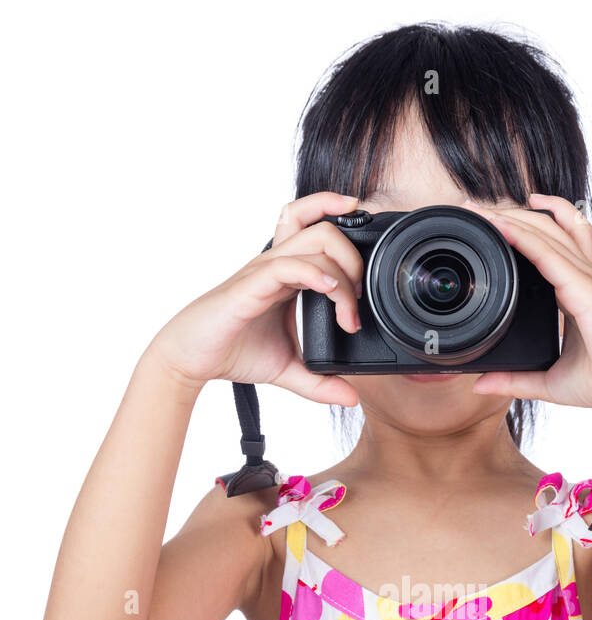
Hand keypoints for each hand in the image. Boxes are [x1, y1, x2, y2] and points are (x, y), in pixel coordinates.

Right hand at [145, 191, 363, 404]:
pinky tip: (329, 292)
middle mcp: (277, 265)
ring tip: (347, 310)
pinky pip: (287, 265)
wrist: (192, 357)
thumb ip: (320, 382)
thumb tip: (352, 398)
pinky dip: (315, 274)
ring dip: (342, 272)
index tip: (371, 251)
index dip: (343, 221)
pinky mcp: (250, 286)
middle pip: (324, 229)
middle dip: (354, 257)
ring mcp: (263, 271)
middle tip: (360, 298)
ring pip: (313, 242)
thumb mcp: (288, 368)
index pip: (317, 227)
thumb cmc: (233, 350)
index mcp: (288, 274)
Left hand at [462, 193, 591, 415]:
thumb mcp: (549, 381)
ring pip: (550, 234)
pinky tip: (503, 229)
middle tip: (479, 209)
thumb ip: (515, 380)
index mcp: (578, 292)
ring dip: (515, 219)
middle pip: (550, 229)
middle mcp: (586, 279)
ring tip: (485, 211)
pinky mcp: (587, 291)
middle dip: (515, 213)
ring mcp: (589, 281)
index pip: (552, 246)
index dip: (523, 228)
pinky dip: (525, 239)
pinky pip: (551, 256)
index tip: (491, 222)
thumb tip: (481, 385)